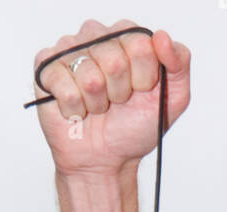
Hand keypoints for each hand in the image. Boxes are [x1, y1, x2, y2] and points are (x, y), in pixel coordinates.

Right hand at [31, 19, 190, 176]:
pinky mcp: (46, 67)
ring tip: (97, 107)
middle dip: (120, 92)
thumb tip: (162, 36)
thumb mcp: (172, 100)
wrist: (106, 159)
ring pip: (89, 75)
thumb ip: (180, 64)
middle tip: (116, 102)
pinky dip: (75, 108)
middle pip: (114, 59)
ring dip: (97, 103)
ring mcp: (70, 49)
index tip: (140, 91)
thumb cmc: (134, 127)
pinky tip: (77, 110)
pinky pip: (65, 86)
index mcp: (127, 37)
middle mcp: (97, 36)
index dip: (143, 78)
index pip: (141, 45)